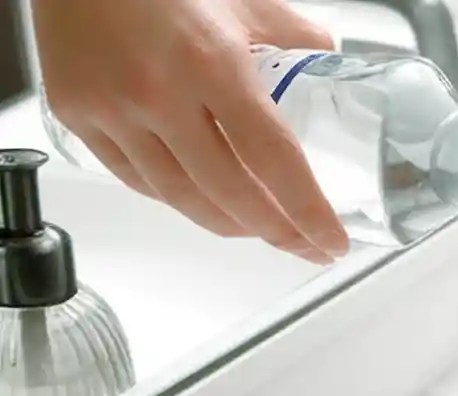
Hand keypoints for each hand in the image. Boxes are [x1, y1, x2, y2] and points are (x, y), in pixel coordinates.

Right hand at [34, 0, 346, 263]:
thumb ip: (295, 36)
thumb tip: (330, 64)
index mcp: (211, 62)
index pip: (273, 158)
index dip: (307, 211)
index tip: (331, 242)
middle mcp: (158, 94)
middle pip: (229, 194)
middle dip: (275, 233)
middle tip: (306, 247)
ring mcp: (111, 110)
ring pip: (180, 198)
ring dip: (229, 225)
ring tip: (263, 230)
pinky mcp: (76, 116)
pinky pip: (137, 180)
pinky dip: (179, 200)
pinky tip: (207, 202)